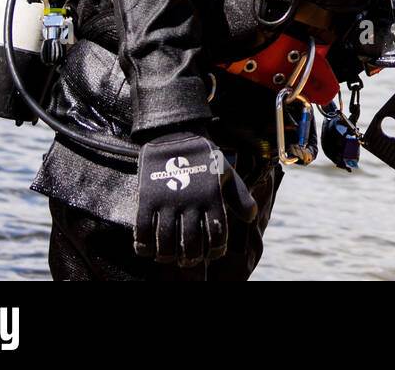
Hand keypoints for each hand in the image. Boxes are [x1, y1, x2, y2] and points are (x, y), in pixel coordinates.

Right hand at [134, 130, 257, 266]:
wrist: (175, 133)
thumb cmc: (204, 157)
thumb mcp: (226, 173)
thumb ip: (239, 196)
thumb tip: (251, 218)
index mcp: (212, 198)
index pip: (217, 236)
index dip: (215, 251)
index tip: (210, 254)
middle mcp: (191, 202)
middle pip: (190, 244)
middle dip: (190, 259)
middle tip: (188, 261)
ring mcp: (168, 200)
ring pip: (166, 242)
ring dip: (167, 256)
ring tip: (168, 258)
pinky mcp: (148, 197)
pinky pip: (143, 229)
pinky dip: (143, 245)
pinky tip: (147, 250)